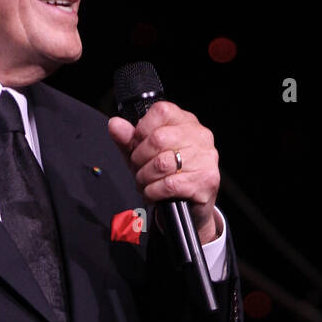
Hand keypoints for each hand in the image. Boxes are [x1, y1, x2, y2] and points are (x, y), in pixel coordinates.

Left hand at [108, 101, 220, 243]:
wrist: (188, 209)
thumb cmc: (167, 177)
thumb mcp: (143, 155)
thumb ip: (128, 140)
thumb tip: (115, 124)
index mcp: (186, 122)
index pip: (160, 112)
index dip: (141, 132)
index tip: (137, 147)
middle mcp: (200, 136)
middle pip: (158, 139)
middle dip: (139, 159)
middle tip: (139, 170)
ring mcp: (206, 158)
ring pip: (161, 164)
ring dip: (145, 178)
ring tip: (145, 183)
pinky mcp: (206, 181)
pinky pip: (169, 184)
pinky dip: (153, 192)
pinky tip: (153, 193)